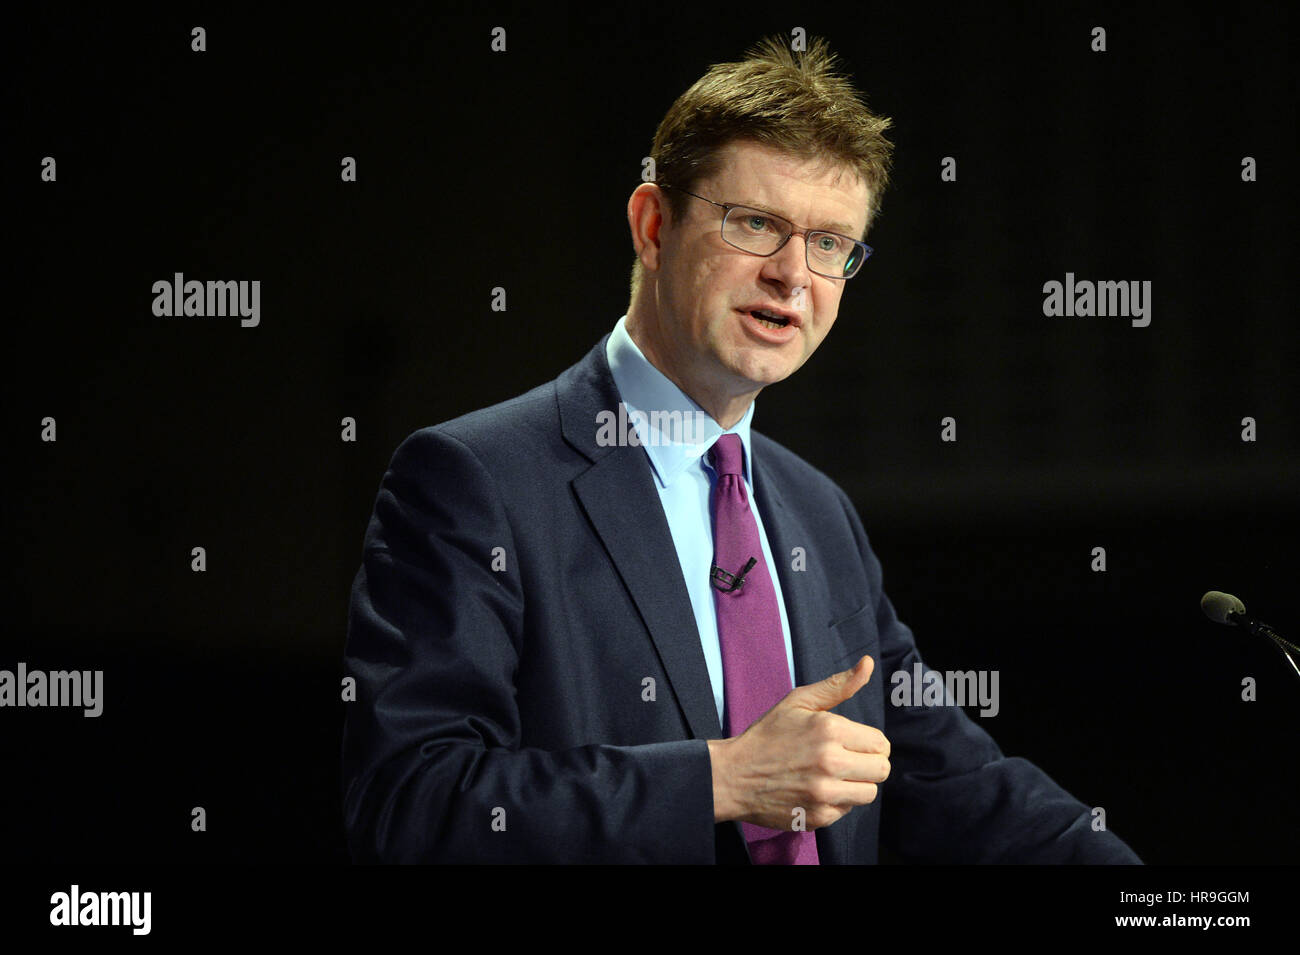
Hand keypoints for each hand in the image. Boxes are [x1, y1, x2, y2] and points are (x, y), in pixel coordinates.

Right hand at [707, 655, 889, 829]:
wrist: (732, 776)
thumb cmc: (767, 735)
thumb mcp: (798, 702)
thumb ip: (838, 685)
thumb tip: (868, 663)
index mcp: (830, 730)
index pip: (880, 743)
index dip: (867, 742)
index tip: (849, 742)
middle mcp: (831, 762)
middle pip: (881, 769)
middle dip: (868, 763)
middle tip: (844, 759)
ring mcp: (824, 793)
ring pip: (869, 793)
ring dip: (856, 784)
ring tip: (832, 775)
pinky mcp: (819, 817)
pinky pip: (847, 810)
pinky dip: (837, 801)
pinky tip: (816, 790)